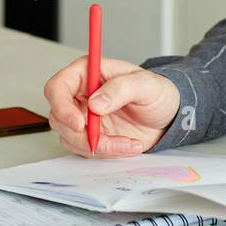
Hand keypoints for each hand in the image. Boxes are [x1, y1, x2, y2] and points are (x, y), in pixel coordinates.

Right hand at [43, 56, 179, 157]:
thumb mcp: (146, 85)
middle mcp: (81, 94)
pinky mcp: (90, 135)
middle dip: (81, 134)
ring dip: (98, 146)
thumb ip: (121, 89)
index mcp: (88, 73)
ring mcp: (84, 116)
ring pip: (70, 137)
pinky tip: (127, 146)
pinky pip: (84, 149)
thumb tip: (96, 103)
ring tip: (127, 143)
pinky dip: (105, 152)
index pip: (57, 87)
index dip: (62, 106)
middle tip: (105, 140)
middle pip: (59, 116)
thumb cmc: (157, 93)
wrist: (168, 116)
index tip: (80, 123)